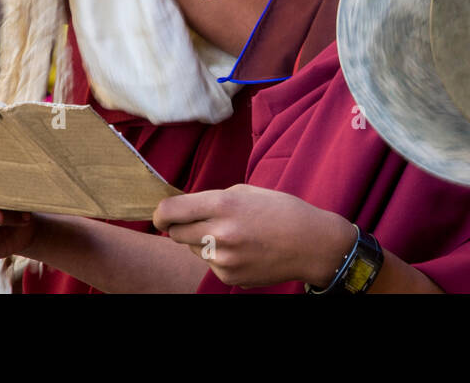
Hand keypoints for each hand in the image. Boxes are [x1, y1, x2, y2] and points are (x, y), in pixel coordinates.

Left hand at [153, 184, 356, 288]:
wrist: (310, 243)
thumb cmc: (280, 211)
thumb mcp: (246, 191)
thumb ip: (212, 198)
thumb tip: (182, 209)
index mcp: (223, 203)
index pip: (170, 211)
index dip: (160, 213)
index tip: (161, 216)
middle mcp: (219, 232)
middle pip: (176, 233)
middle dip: (181, 227)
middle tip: (201, 222)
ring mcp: (223, 259)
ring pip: (193, 249)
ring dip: (203, 242)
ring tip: (234, 235)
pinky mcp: (229, 277)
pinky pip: (210, 265)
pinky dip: (220, 257)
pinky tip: (244, 250)